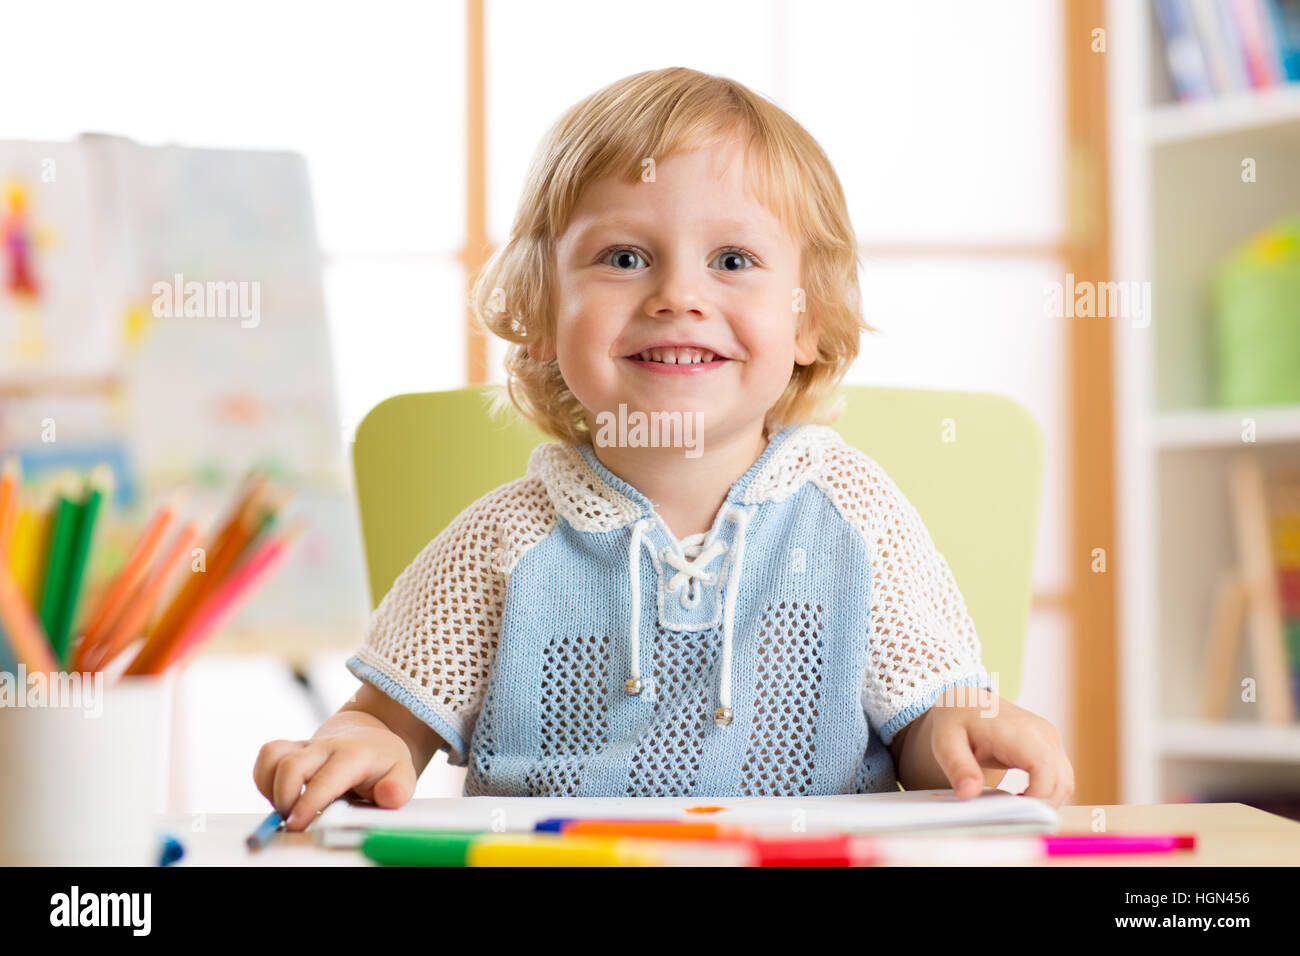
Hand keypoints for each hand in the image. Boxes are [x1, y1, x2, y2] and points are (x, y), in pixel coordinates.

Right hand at [253, 717, 417, 830]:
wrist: (371, 737)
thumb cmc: (383, 763)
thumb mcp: (402, 775)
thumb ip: (398, 788)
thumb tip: (390, 796)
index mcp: (355, 754)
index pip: (327, 777)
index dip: (309, 802)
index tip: (298, 825)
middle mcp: (327, 746)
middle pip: (292, 766)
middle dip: (285, 799)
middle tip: (295, 823)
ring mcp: (307, 745)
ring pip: (273, 757)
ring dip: (272, 790)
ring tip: (288, 809)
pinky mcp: (292, 748)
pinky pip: (266, 757)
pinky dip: (264, 780)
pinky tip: (280, 796)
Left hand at [901, 687, 1074, 807]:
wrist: (967, 701)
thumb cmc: (956, 719)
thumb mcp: (945, 741)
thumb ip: (957, 766)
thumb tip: (968, 793)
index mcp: (1019, 731)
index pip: (1044, 769)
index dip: (1036, 797)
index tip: (1011, 813)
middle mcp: (1043, 734)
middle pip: (1060, 782)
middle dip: (1040, 806)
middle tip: (1009, 818)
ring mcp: (1051, 740)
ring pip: (1064, 783)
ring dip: (1045, 801)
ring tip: (1013, 809)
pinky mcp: (1051, 747)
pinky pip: (1059, 778)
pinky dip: (1046, 793)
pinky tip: (1020, 798)